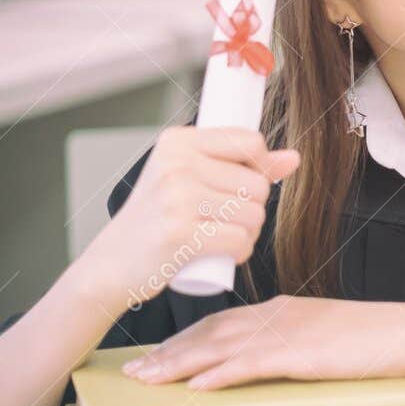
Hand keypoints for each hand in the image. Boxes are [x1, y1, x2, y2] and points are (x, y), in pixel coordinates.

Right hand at [86, 126, 298, 308]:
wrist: (110, 264)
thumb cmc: (156, 219)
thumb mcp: (191, 179)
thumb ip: (244, 165)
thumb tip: (293, 158)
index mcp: (178, 141)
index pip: (250, 142)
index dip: (259, 169)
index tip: (241, 187)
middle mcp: (176, 164)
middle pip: (257, 184)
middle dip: (252, 209)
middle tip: (224, 221)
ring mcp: (177, 198)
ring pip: (253, 214)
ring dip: (248, 233)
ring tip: (221, 236)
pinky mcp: (180, 234)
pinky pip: (240, 240)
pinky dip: (240, 253)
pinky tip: (223, 253)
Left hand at [118, 295, 404, 388]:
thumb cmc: (378, 343)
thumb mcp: (330, 338)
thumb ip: (300, 346)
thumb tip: (281, 366)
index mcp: (285, 310)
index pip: (223, 322)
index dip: (186, 338)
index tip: (159, 352)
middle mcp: (279, 316)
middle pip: (210, 333)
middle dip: (168, 352)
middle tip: (133, 370)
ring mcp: (288, 334)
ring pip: (219, 348)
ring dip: (178, 365)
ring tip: (147, 381)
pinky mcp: (301, 354)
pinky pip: (250, 365)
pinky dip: (220, 375)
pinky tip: (197, 386)